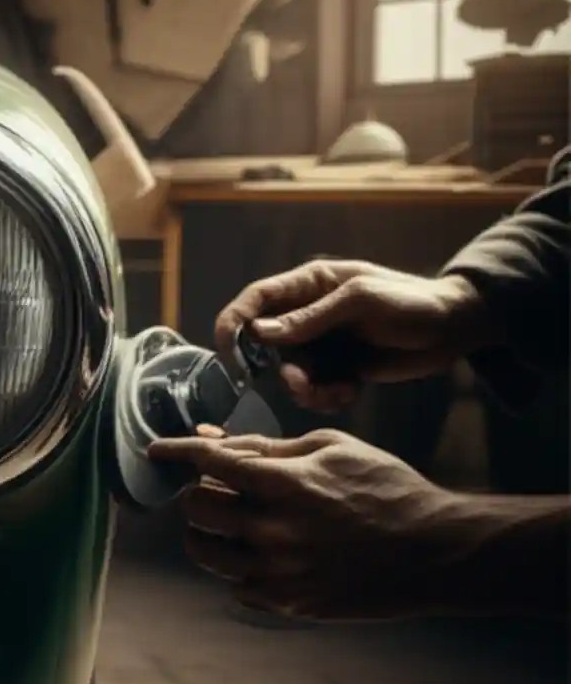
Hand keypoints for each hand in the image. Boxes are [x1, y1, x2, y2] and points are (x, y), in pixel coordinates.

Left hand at [148, 429, 460, 619]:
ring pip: (204, 551)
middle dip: (198, 491)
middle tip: (215, 488)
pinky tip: (259, 552)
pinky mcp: (288, 603)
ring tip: (227, 521)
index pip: (205, 463)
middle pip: (195, 508)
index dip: (173, 451)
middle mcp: (273, 530)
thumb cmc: (386, 487)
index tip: (155, 450)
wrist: (435, 550)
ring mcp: (278, 571)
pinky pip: (234, 585)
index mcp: (283, 483)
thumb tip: (210, 437)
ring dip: (206, 531)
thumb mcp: (329, 447)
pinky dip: (236, 565)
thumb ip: (265, 445)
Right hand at [214, 260, 495, 411]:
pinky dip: (327, 397)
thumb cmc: (410, 301)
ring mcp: (322, 344)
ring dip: (305, 389)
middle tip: (298, 382)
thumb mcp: (359, 301)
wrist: (455, 329)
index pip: (256, 299)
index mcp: (308, 285)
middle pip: (265, 344)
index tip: (229, 352)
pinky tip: (352, 391)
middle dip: (276, 368)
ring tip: (335, 391)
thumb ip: (309, 318)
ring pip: (289, 374)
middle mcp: (307, 315)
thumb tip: (259, 332)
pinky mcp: (338, 370)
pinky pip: (315, 390)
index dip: (234, 322)